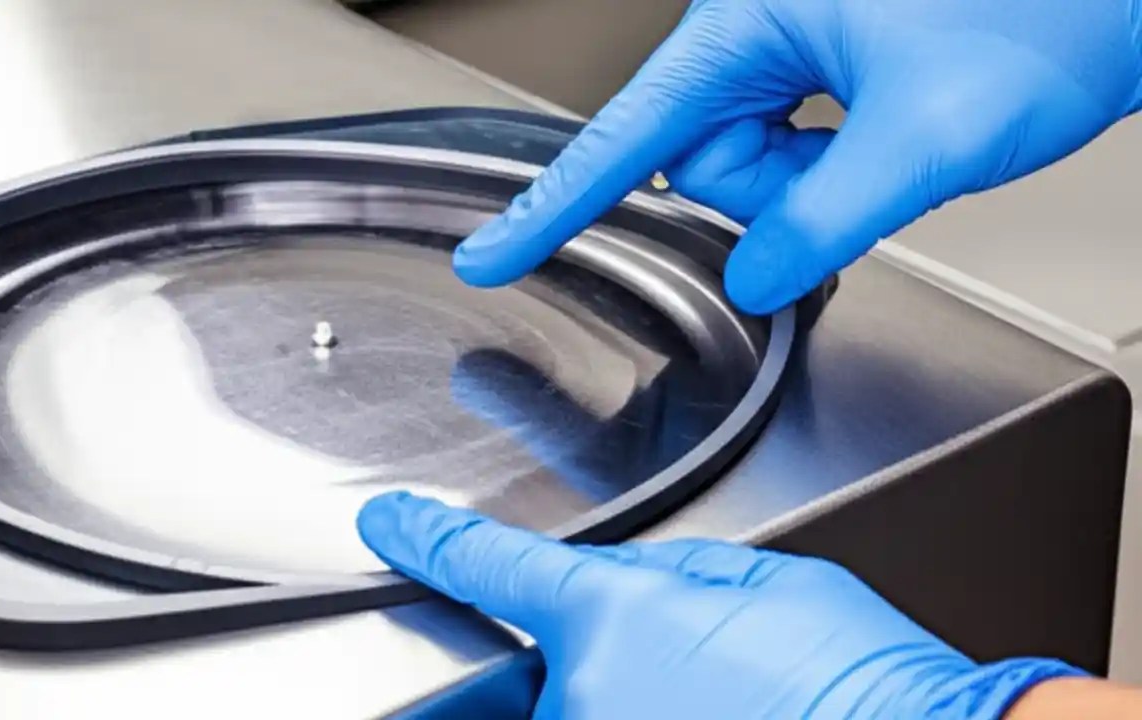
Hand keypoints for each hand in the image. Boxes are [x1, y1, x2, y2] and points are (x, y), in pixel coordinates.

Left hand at [358, 493, 1082, 718]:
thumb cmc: (854, 672)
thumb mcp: (758, 579)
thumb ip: (663, 577)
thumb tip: (621, 587)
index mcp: (609, 616)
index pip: (487, 565)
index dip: (426, 540)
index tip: (387, 524)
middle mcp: (581, 700)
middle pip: (543, 670)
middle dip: (598, 662)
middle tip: (704, 676)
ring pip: (580, 717)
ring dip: (633, 705)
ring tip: (727, 707)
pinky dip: (646, 717)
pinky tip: (720, 714)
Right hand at [453, 0, 1141, 313]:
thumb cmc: (1051, 11)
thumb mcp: (921, 140)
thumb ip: (817, 224)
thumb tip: (757, 278)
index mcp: (751, 16)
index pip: (627, 134)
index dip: (551, 206)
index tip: (491, 254)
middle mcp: (763, 26)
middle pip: (702, 161)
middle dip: (771, 194)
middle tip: (858, 173)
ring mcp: (799, 50)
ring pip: (752, 168)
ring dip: (814, 187)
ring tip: (893, 147)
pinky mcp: (832, 72)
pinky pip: (796, 154)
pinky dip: (836, 174)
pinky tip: (892, 144)